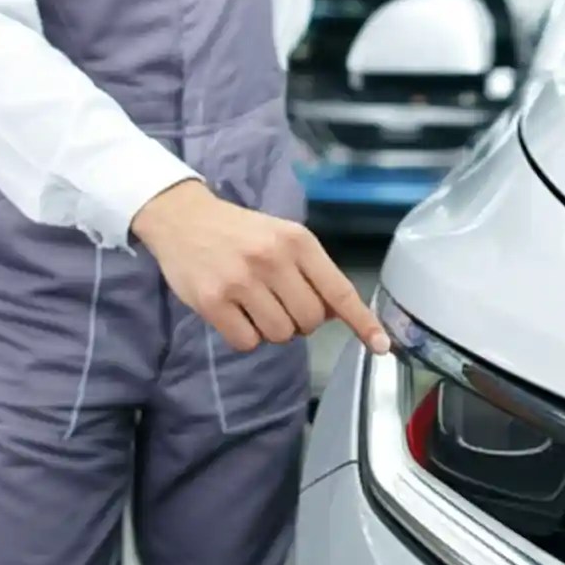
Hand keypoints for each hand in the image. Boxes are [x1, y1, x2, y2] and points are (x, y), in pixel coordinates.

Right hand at [132, 180, 390, 354]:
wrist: (182, 218)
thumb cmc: (242, 233)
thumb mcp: (285, 238)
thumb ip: (313, 273)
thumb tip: (336, 314)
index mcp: (298, 242)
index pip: (339, 290)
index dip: (362, 322)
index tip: (381, 346)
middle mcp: (272, 259)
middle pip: (310, 321)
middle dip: (301, 321)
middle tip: (280, 302)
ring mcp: (241, 281)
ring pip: (281, 335)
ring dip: (273, 330)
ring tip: (256, 305)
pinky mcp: (212, 301)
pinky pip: (247, 342)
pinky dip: (247, 337)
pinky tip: (236, 314)